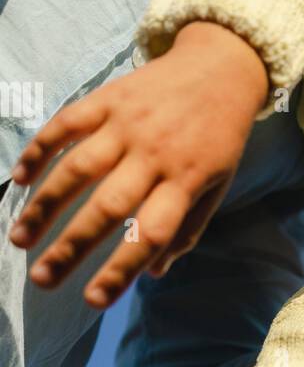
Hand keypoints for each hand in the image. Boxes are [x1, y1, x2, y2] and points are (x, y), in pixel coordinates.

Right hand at [8, 23, 268, 307]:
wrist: (221, 66)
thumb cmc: (219, 137)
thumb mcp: (218, 184)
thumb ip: (187, 228)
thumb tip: (153, 272)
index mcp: (186, 181)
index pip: (151, 234)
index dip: (121, 270)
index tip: (93, 300)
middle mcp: (154, 154)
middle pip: (108, 207)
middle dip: (71, 248)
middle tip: (41, 280)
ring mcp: (128, 123)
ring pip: (77, 168)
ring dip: (44, 206)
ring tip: (19, 240)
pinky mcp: (108, 97)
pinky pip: (66, 124)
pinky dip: (39, 150)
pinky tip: (18, 179)